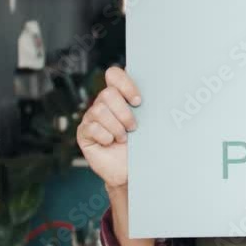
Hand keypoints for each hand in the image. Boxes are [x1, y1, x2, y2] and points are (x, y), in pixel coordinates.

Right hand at [77, 67, 141, 187]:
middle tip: (133, 127)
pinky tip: (110, 142)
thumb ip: (147, 104)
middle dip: (124, 113)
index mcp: (118, 95)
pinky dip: (106, 137)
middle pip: (108, 93)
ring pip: (100, 110)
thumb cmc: (140, 144)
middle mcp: (103, 103)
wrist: (131, 170)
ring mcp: (91, 117)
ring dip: (116, 127)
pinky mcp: (83, 132)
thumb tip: (161, 84)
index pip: (114, 75)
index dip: (125, 84)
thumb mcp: (147, 122)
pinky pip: (92, 127)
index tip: (138, 101)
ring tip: (123, 137)